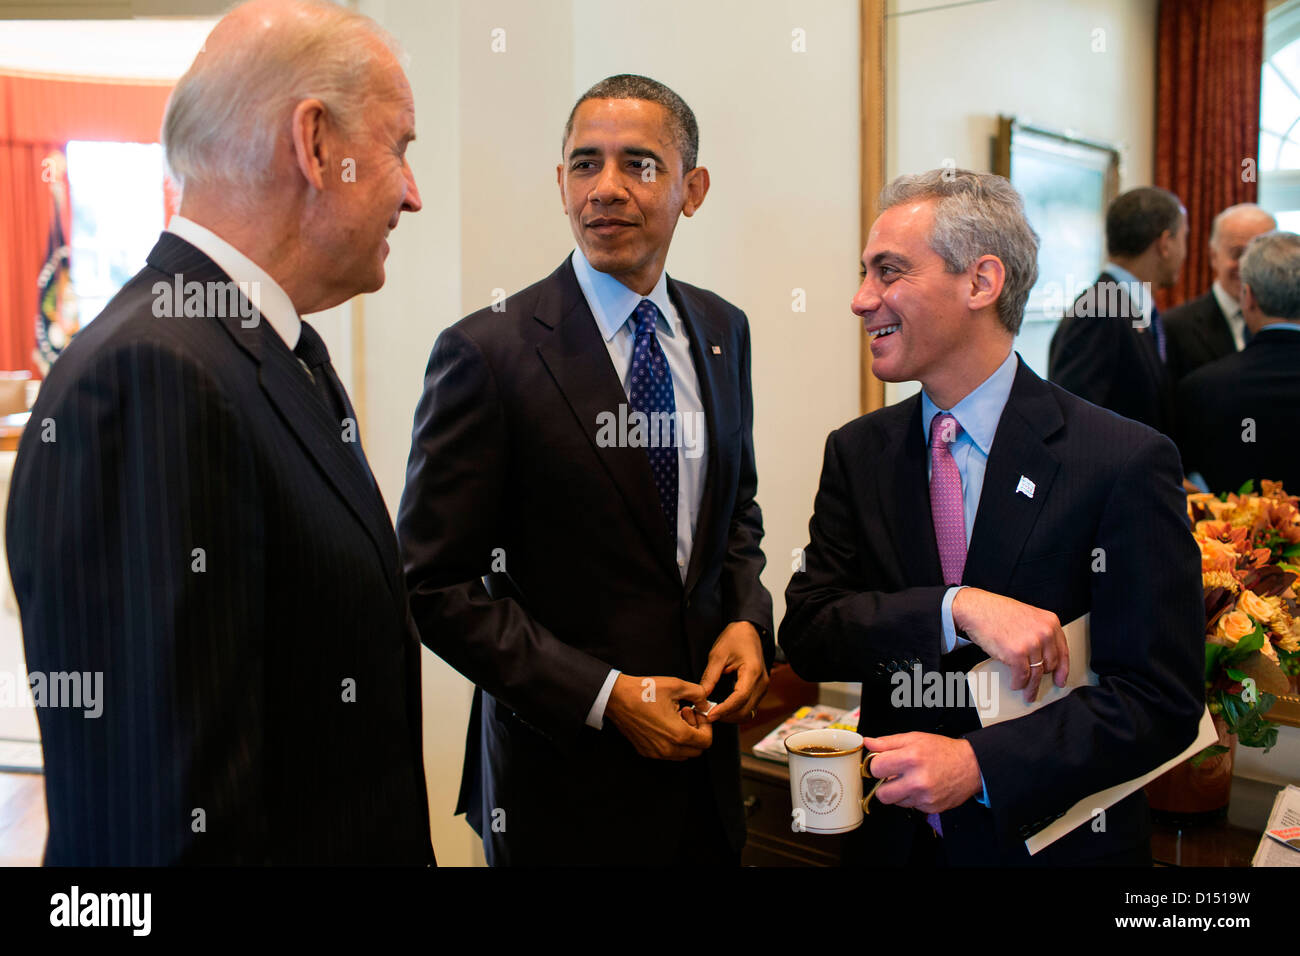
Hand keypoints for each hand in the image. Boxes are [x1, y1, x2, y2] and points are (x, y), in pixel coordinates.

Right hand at [605, 674, 712, 759]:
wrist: (617, 697)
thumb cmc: (644, 691)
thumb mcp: (676, 685)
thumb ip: (698, 694)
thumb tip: (706, 703)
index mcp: (678, 734)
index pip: (706, 741)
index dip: (706, 726)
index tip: (698, 713)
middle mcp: (668, 748)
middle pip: (697, 750)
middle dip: (697, 732)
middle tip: (687, 714)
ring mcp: (656, 752)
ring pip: (683, 754)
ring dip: (685, 739)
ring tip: (675, 718)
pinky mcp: (646, 751)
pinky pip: (668, 753)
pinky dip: (672, 742)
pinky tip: (664, 723)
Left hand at [698, 621, 767, 722]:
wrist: (748, 630)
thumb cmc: (735, 638)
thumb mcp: (718, 654)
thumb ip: (710, 676)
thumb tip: (702, 696)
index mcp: (753, 671)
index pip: (740, 698)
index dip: (724, 709)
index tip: (709, 714)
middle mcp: (762, 682)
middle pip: (745, 710)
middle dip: (726, 716)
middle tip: (706, 715)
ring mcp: (762, 687)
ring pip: (748, 712)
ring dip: (731, 716)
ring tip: (712, 712)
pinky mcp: (759, 689)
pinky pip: (749, 707)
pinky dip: (736, 711)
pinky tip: (722, 708)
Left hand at [861, 732, 981, 813]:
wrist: (970, 766)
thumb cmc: (943, 751)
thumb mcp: (914, 738)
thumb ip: (888, 742)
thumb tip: (868, 743)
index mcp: (911, 758)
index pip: (876, 768)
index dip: (876, 766)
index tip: (880, 764)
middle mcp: (918, 780)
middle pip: (882, 794)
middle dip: (883, 785)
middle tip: (891, 776)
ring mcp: (925, 797)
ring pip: (895, 802)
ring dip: (898, 792)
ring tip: (909, 780)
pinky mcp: (931, 808)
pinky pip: (911, 806)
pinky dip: (912, 797)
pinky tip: (921, 787)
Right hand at [952, 587, 1068, 702]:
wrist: (977, 608)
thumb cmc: (998, 612)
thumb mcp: (1028, 616)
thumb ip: (1040, 633)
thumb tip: (1043, 656)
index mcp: (1050, 622)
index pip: (1063, 651)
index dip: (1063, 669)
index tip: (1060, 680)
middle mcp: (1044, 632)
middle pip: (1050, 665)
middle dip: (1042, 676)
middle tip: (1036, 683)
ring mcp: (1031, 643)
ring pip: (1036, 673)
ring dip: (1031, 686)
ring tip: (1027, 692)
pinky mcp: (1016, 654)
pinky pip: (1022, 676)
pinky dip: (1018, 683)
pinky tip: (1015, 684)